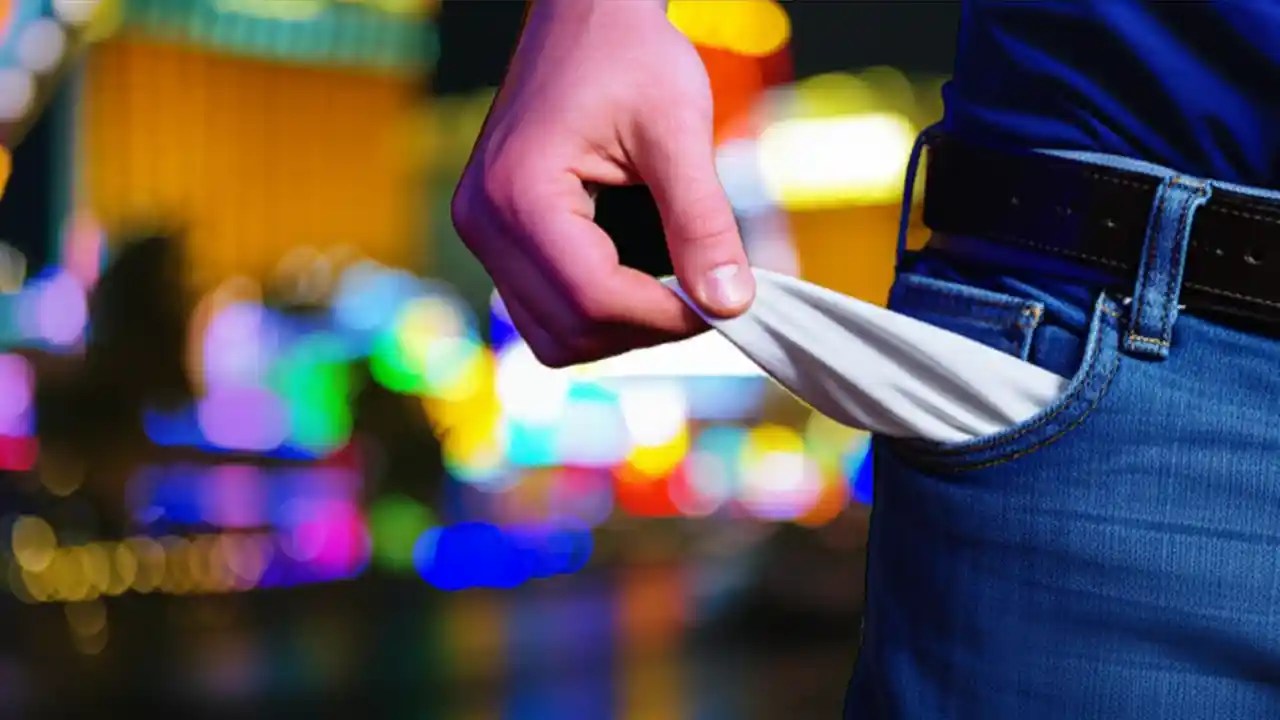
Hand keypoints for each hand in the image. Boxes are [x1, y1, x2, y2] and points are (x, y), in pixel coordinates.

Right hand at [451, 0, 754, 367]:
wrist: (584, 13)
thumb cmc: (630, 53)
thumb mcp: (679, 132)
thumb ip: (703, 224)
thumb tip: (732, 305)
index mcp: (520, 194)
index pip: (595, 300)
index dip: (669, 318)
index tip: (727, 302)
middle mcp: (484, 222)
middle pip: (571, 330)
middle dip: (647, 327)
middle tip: (706, 293)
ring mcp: (483, 232)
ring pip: (552, 336)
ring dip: (621, 328)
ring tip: (673, 286)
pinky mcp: (496, 236)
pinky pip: (543, 310)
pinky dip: (597, 312)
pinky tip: (639, 275)